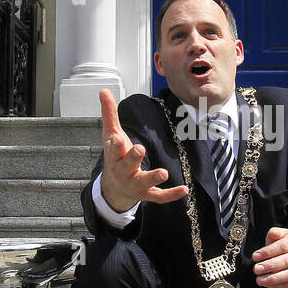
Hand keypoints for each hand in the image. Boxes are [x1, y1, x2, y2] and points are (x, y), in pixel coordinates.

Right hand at [98, 89, 188, 211]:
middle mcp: (123, 171)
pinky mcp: (147, 194)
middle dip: (133, 157)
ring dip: (153, 177)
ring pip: (143, 182)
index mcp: (114, 155)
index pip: (113, 149)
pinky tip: (184, 189)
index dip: (115, 144)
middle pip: (126, 164)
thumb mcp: (110, 135)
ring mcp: (135, 184)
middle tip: (140, 149)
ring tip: (164, 172)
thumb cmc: (114, 157)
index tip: (117, 138)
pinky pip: (158, 196)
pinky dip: (171, 195)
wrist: (114, 189)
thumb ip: (109, 113)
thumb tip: (103, 90)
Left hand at [251, 226, 287, 287]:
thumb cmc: (285, 243)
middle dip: (269, 266)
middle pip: (287, 261)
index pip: (283, 246)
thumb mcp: (281, 234)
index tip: (255, 256)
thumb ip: (275, 233)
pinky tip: (266, 284)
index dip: (268, 252)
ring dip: (273, 279)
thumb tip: (271, 235)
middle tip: (256, 269)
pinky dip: (277, 286)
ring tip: (259, 280)